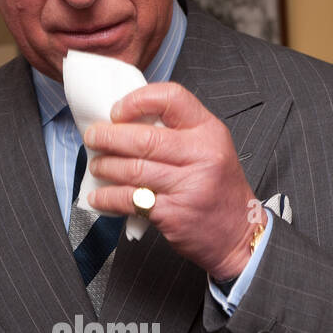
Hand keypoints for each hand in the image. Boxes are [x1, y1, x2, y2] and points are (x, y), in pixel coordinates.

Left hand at [84, 82, 257, 282]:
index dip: (138, 101)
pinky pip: (130, 200)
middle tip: (93, 138)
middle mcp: (201, 155)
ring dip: (106, 167)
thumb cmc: (218, 189)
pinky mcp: (173, 213)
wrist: (238, 234)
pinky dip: (108, 197)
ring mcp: (188, 185)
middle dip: (109, 137)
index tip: (117, 112)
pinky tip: (98, 196)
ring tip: (97, 166)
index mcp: (209, 131)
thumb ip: (178, 132)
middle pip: (144, 138)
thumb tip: (128, 123)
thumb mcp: (211, 149)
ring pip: (133, 169)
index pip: (172, 98)